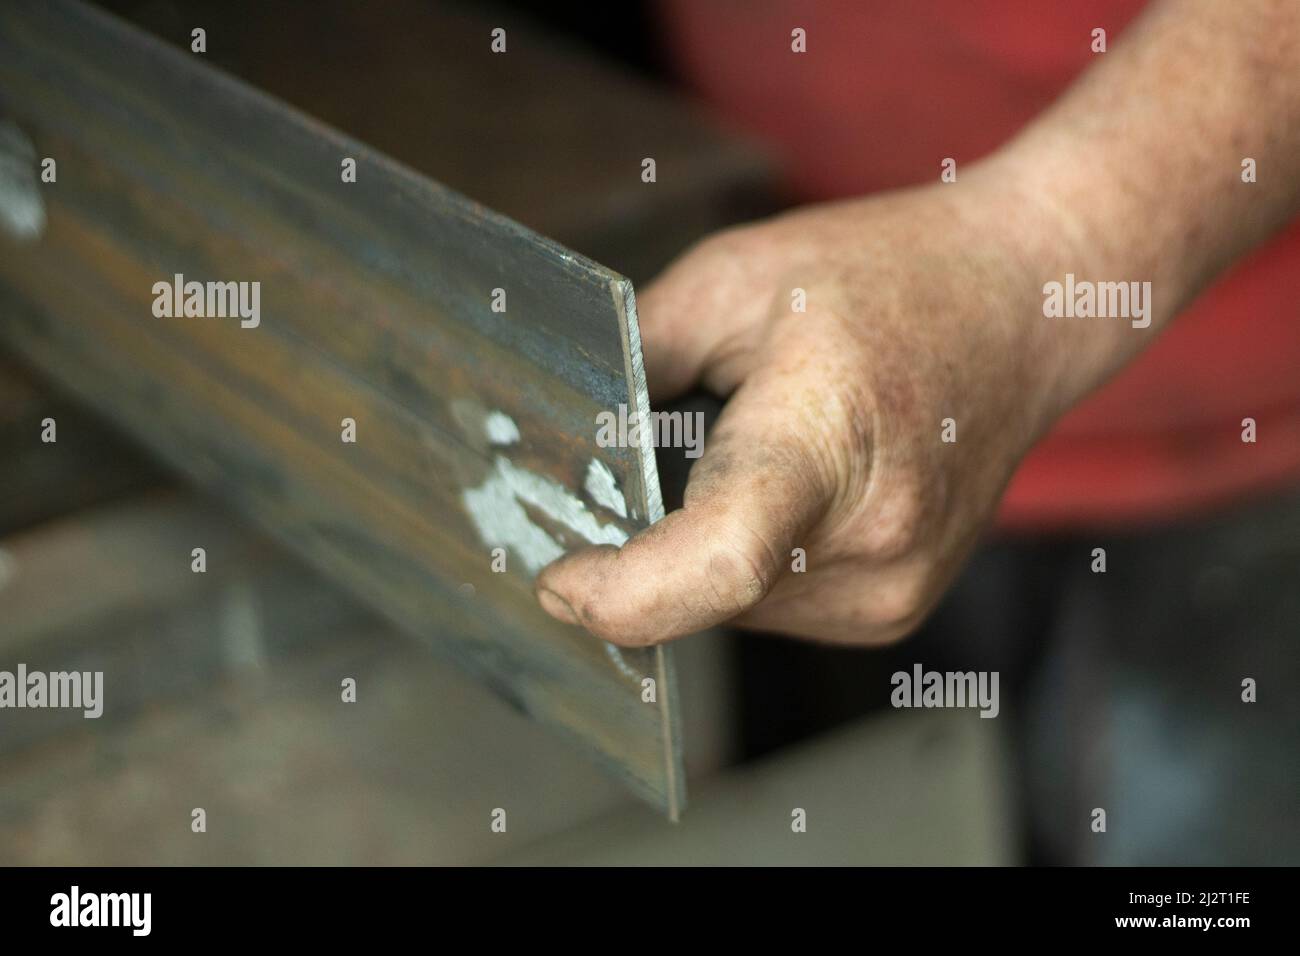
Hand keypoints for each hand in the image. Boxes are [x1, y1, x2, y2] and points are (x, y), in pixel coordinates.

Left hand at [536, 171, 1085, 644]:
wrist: (1025, 304)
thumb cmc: (888, 276)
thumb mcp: (732, 280)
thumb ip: (634, 360)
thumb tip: (557, 442)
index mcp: (825, 442)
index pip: (715, 564)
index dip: (620, 594)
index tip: (560, 577)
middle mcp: (873, 540)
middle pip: (700, 594)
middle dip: (647, 551)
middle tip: (657, 458)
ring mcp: (894, 588)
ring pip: (732, 610)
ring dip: (700, 554)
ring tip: (749, 454)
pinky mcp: (897, 607)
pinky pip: (775, 607)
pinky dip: (748, 563)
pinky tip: (784, 488)